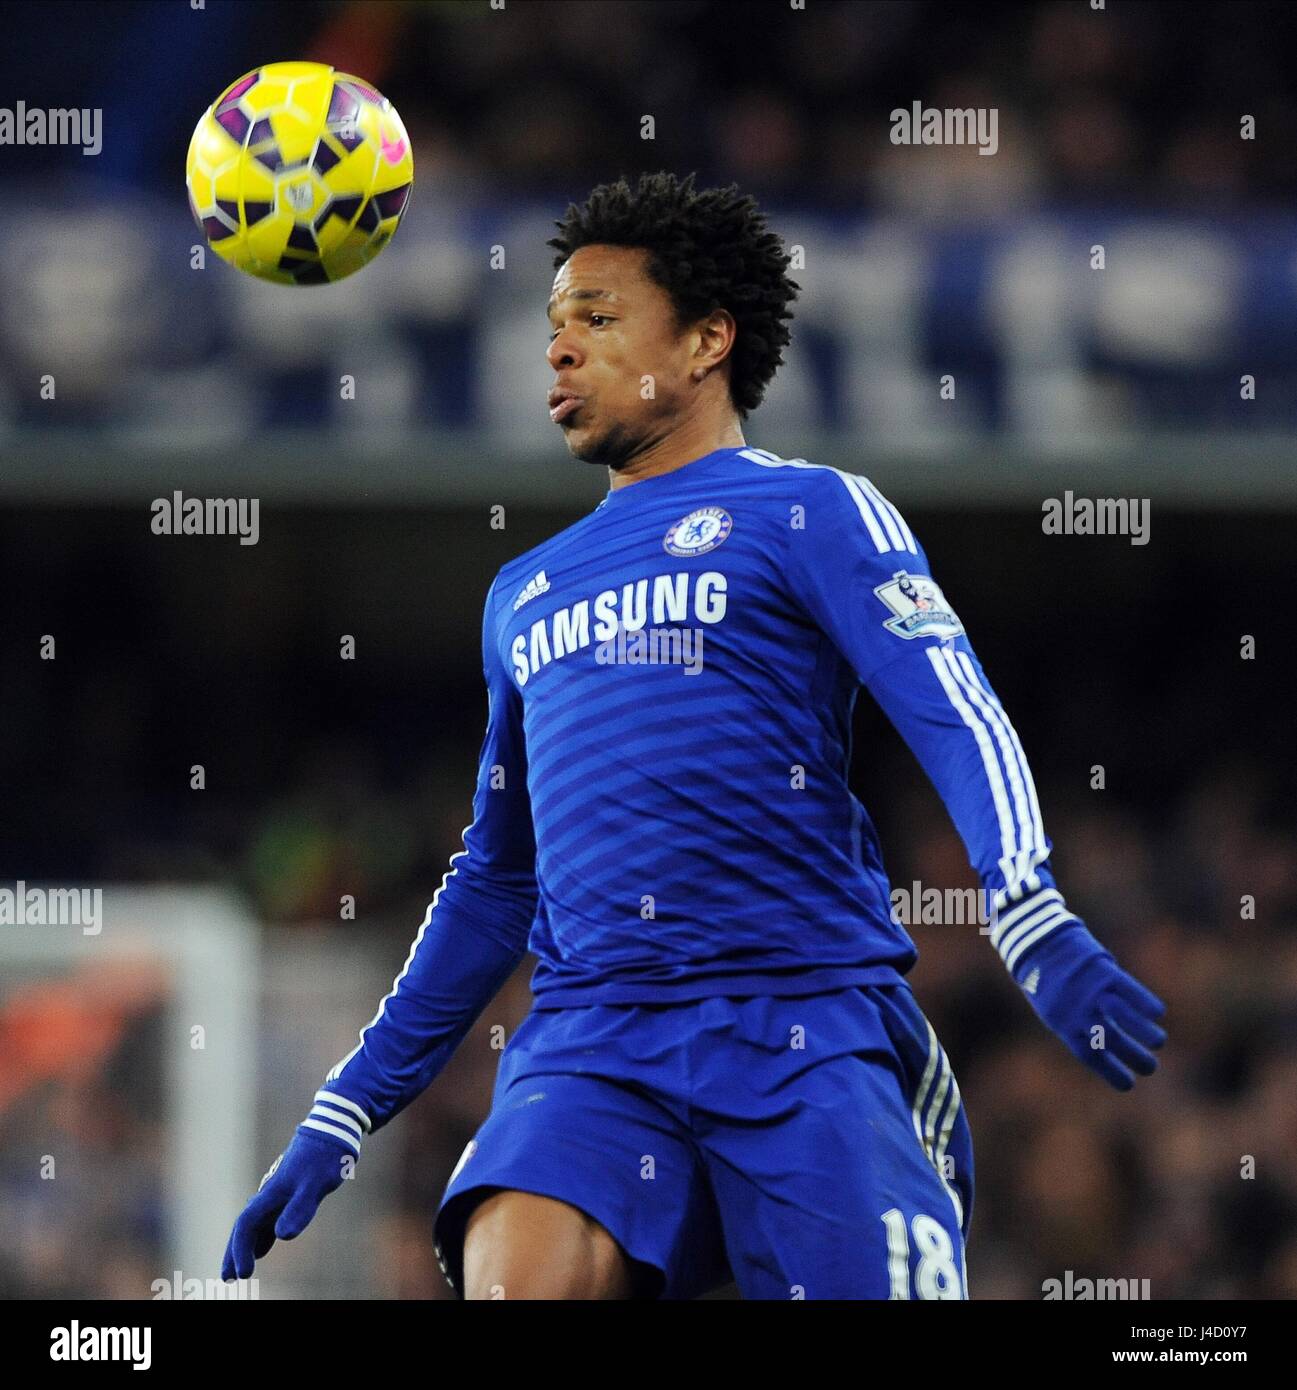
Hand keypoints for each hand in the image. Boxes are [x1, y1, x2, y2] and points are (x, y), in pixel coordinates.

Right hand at [221, 1127, 354, 1280]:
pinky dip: (261, 1235)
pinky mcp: (289, 1190)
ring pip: (255, 1223)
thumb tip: (280, 1236)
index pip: (247, 1224)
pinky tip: (264, 1246)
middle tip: (228, 1278)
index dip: (241, 1249)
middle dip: (234, 1251)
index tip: (244, 1274)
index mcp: (272, 1192)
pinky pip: (268, 1217)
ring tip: (240, 1270)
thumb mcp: (316, 1183)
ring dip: (245, 1245)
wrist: (334, 1128)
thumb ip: (300, 1207)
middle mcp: (270, 1193)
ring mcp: (278, 1191)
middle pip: (244, 1226)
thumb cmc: (326, 1155)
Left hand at [1001, 896, 1166, 1089]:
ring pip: (1123, 1016)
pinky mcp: (1102, 969)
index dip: (1111, 1072)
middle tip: (1151, 1067)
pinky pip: (1129, 989)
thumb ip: (1077, 1026)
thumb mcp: (1052, 1007)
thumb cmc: (1044, 978)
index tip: (1129, 1084)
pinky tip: (1158, 1013)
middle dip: (1134, 1057)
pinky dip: (1145, 1002)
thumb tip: (1106, 1047)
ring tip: (1158, 1041)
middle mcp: (1077, 1009)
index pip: (1090, 1055)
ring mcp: (1091, 989)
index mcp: (1062, 1023)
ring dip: (1145, 1032)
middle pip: (1110, 1039)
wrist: (1036, 941)